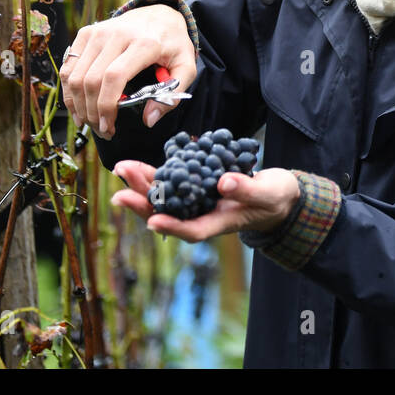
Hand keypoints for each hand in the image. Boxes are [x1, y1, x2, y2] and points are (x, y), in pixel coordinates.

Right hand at [61, 4, 195, 137]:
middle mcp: (117, 35)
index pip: (115, 77)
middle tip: (102, 130)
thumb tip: (149, 120)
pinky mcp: (86, 33)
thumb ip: (172, 95)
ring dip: (78, 105)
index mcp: (144, 43)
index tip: (109, 126)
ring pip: (75, 75)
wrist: (160, 13)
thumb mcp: (186, 67)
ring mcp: (98, 32)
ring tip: (89, 122)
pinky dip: (69, 90)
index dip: (106, 105)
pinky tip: (78, 106)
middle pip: (91, 80)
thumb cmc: (173, 43)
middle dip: (92, 112)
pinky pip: (69, 66)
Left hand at [110, 161, 301, 242]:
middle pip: (168, 214)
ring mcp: (195, 201)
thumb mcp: (267, 194)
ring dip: (141, 185)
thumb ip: (247, 189)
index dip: (173, 227)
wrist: (274, 194)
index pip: (193, 230)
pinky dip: (153, 173)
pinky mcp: (193, 186)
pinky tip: (136, 164)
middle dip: (143, 204)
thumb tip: (223, 182)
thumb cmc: (274, 198)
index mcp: (220, 223)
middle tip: (120, 193)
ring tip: (121, 170)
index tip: (152, 221)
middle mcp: (201, 215)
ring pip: (163, 197)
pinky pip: (169, 182)